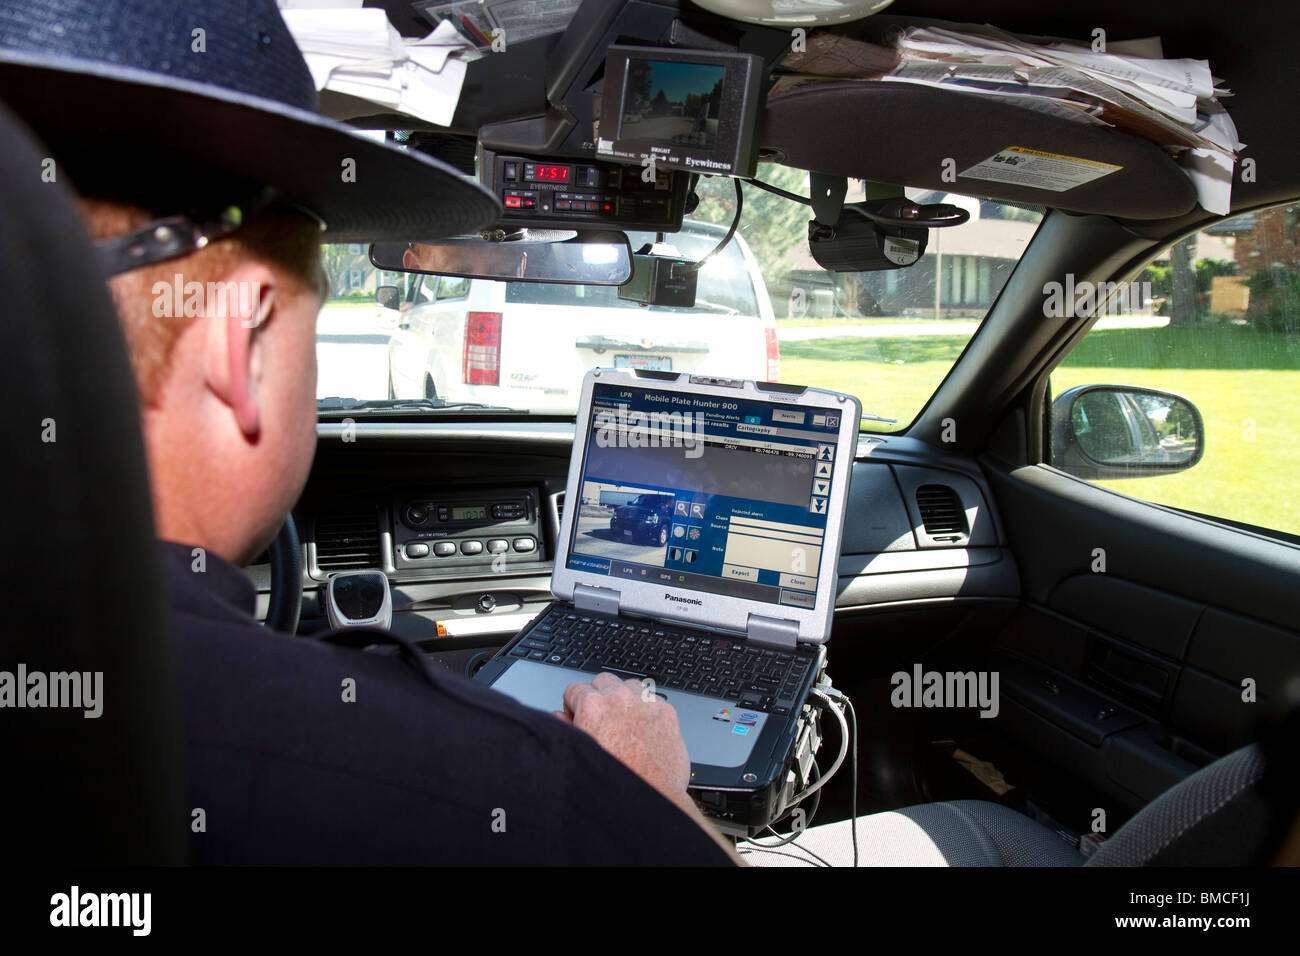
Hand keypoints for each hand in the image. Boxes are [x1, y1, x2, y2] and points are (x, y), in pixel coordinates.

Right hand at [558, 672, 744, 863]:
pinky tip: (643, 730)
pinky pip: (652, 700)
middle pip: (603, 681)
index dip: (574, 705)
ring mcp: (646, 703)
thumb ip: (565, 727)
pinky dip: (646, 710)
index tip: (579, 717)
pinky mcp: (667, 712)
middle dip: (599, 696)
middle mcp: (619, 698)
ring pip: (629, 686)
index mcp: (592, 706)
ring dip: (624, 699)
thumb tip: (559, 716)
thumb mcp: (578, 753)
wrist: (650, 797)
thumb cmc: (615, 781)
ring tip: (624, 724)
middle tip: (601, 720)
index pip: (575, 688)